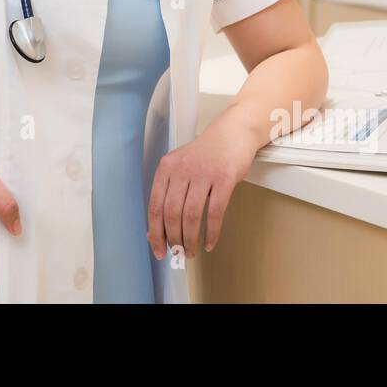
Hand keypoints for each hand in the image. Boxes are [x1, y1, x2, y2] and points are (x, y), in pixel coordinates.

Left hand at [147, 103, 261, 260]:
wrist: (232, 133)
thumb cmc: (205, 155)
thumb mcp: (181, 167)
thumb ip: (168, 193)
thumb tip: (156, 230)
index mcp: (166, 168)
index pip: (155, 206)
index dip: (155, 233)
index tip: (157, 250)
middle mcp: (182, 170)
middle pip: (172, 213)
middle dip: (173, 239)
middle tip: (178, 253)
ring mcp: (203, 174)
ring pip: (191, 215)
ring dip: (190, 239)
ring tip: (192, 252)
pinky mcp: (224, 179)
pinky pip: (215, 212)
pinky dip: (211, 232)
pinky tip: (209, 243)